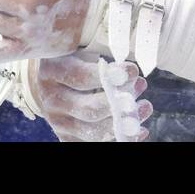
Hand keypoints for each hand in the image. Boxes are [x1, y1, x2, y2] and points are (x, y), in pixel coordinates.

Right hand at [27, 51, 153, 141]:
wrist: (51, 80)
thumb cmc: (75, 59)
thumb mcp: (82, 49)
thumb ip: (104, 60)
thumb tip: (134, 76)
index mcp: (52, 71)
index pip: (82, 77)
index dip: (110, 76)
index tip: (133, 71)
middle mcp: (50, 99)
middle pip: (88, 109)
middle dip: (117, 106)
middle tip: (137, 101)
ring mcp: (57, 121)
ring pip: (92, 131)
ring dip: (122, 124)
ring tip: (144, 109)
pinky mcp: (66, 136)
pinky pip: (93, 144)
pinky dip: (119, 139)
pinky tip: (139, 132)